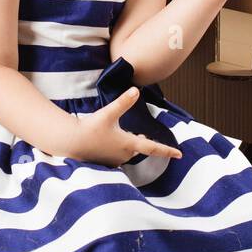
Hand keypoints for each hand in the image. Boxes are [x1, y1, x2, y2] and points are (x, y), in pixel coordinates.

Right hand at [65, 87, 181, 167]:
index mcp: (128, 144)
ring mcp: (114, 160)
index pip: (153, 148)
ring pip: (127, 151)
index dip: (167, 150)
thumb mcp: (108, 113)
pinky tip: (110, 142)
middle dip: (142, 141)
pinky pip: (117, 155)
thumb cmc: (90, 128)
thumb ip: (123, 102)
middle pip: (139, 147)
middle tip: (145, 135)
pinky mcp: (104, 161)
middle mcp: (123, 154)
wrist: (71, 142)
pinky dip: (118, 148)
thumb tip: (136, 90)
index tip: (180, 154)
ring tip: (129, 135)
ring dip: (129, 143)